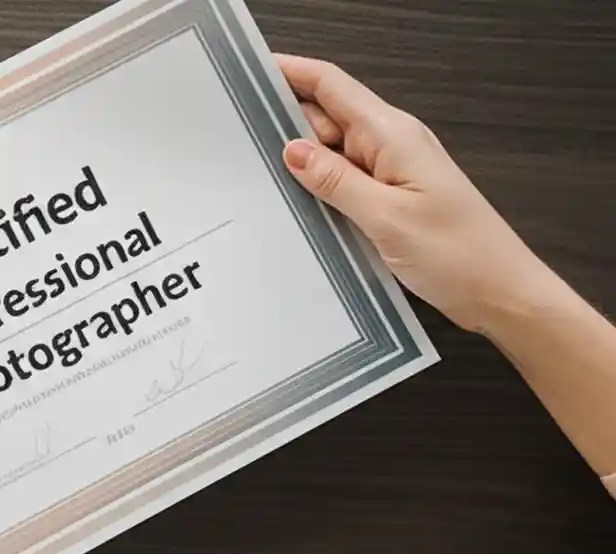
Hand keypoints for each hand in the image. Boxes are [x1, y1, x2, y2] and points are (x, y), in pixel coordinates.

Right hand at [277, 54, 551, 333]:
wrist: (501, 294)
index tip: (249, 72)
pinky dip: (321, 188)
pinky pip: (345, 182)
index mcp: (392, 135)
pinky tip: (299, 204)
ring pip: (332, 153)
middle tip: (239, 143)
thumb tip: (292, 150)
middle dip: (285, 124)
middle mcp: (391, 145)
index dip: (290, 72)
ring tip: (262, 178)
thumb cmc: (459, 255)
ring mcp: (390, 172)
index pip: (331, 86)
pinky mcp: (390, 199)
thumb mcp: (386, 218)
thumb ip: (335, 181)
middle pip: (325, 118)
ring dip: (302, 163)